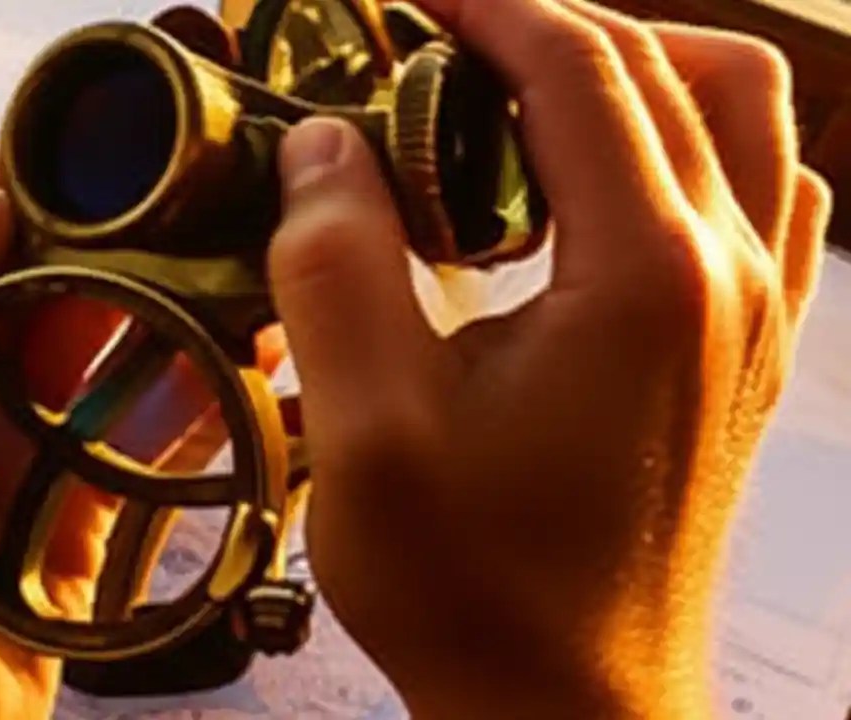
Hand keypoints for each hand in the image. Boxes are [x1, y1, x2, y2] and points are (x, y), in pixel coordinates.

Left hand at [0, 142, 203, 719]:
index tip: (123, 154)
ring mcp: (22, 449)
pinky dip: (195, 409)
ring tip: (256, 281)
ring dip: (175, 314)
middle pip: (52, 277)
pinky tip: (252, 380)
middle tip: (220, 212)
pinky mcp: (76, 514)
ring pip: (108, 354)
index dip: (31, 174)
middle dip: (129, 238)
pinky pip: (143, 446)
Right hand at [267, 1, 831, 716]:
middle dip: (546, 22)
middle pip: (664, 69)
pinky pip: (764, 194)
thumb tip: (327, 144)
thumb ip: (338, 267)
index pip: (581, 68)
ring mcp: (757, 318)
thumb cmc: (473, 588)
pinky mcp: (749, 357)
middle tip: (441, 33)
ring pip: (739, 115)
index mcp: (644, 277)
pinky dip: (695, 140)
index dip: (486, 4)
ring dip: (634, 66)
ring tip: (527, 82)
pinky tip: (617, 173)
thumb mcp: (366, 434)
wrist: (567, 709)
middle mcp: (728, 278)